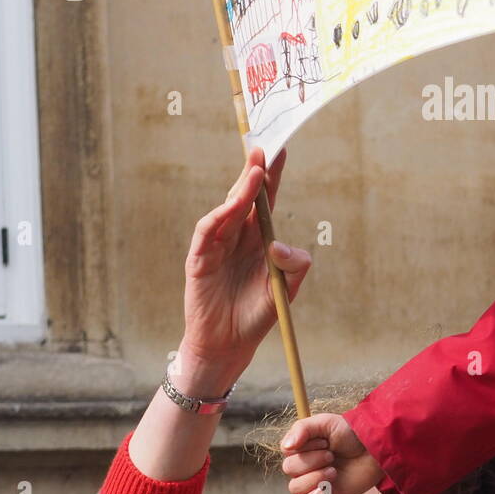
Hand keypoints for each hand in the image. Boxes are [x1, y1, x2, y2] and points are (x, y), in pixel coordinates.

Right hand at [179, 144, 306, 381]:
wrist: (229, 345)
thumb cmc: (257, 314)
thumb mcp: (286, 288)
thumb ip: (295, 265)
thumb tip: (280, 245)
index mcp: (259, 238)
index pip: (267, 200)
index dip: (273, 175)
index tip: (282, 149)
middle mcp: (238, 235)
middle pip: (246, 196)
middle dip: (254, 171)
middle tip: (264, 149)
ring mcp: (217, 245)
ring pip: (228, 209)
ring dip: (241, 190)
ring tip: (256, 172)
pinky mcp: (199, 259)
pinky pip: (207, 233)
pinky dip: (218, 218)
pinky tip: (230, 206)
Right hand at [281, 413, 385, 493]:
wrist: (373, 450)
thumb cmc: (350, 434)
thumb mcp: (326, 422)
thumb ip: (303, 428)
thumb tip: (286, 447)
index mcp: (302, 447)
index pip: (287, 451)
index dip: (305, 447)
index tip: (325, 442)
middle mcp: (304, 466)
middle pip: (290, 469)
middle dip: (313, 461)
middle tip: (332, 455)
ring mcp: (313, 483)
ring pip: (296, 488)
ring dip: (315, 478)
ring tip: (334, 471)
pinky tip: (323, 491)